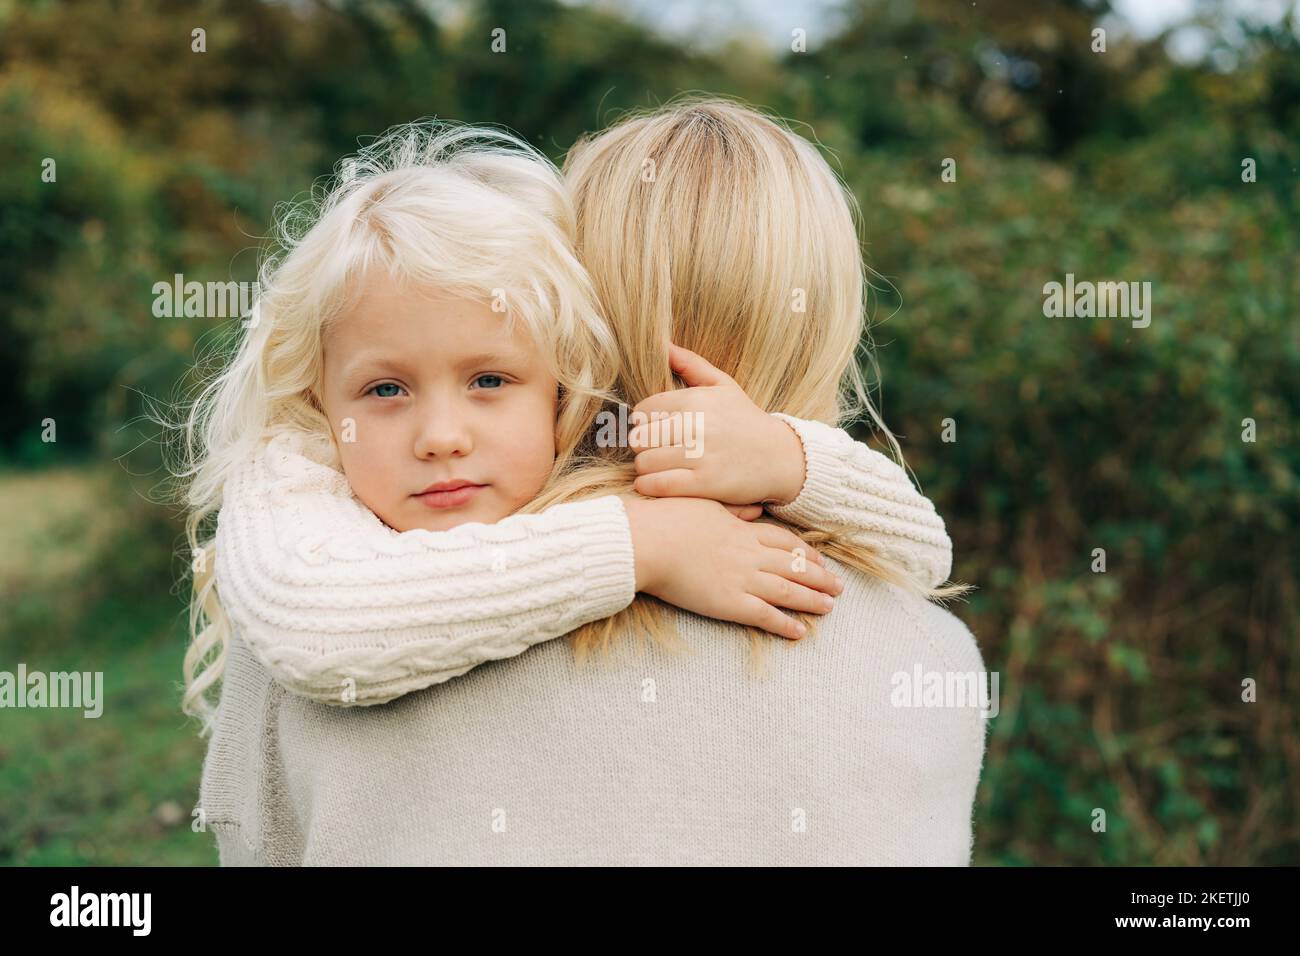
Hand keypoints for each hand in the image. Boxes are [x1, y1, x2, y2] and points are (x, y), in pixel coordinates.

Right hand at [622, 495, 843, 640]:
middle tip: (838, 586)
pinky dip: (785, 624)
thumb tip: (754, 508)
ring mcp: (741, 579)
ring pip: (787, 590)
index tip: (820, 559)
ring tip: (830, 607)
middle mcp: (748, 554)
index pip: (783, 541)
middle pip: (793, 566)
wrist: (646, 540)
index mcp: (740, 530)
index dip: (805, 551)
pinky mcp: (728, 603)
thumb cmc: (664, 519)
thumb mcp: (704, 503)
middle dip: (819, 577)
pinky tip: (800, 632)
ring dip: (811, 599)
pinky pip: (765, 615)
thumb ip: (732, 509)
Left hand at [628, 342, 806, 506]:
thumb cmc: (746, 420)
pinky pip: (657, 485)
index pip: (642, 410)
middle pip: (639, 437)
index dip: (644, 422)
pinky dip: (649, 486)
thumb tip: (661, 343)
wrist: (781, 457)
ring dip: (646, 468)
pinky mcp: (704, 484)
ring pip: (644, 462)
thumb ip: (690, 363)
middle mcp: (695, 425)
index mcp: (695, 400)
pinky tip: (657, 482)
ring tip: (659, 467)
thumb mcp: (723, 385)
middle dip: (644, 445)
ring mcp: (700, 455)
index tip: (655, 430)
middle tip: (656, 449)